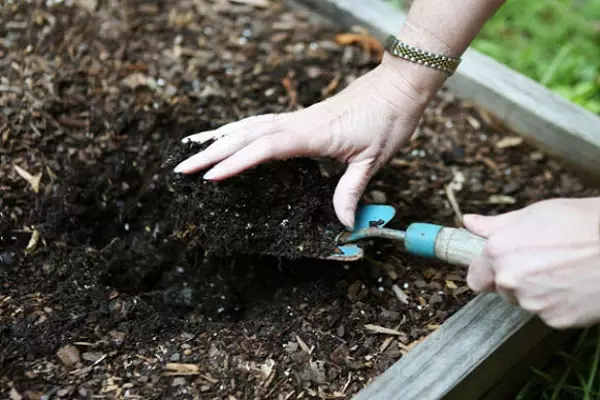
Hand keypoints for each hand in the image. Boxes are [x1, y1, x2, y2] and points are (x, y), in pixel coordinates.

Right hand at [173, 55, 443, 226]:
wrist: (397, 86)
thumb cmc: (388, 120)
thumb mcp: (373, 159)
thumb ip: (352, 191)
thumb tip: (343, 225)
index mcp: (312, 135)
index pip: (265, 148)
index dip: (236, 162)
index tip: (210, 177)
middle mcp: (297, 123)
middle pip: (245, 135)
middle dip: (211, 152)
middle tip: (182, 168)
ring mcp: (296, 118)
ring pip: (248, 125)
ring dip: (218, 138)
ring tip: (192, 149)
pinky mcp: (299, 118)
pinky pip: (260, 122)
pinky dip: (237, 129)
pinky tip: (228, 136)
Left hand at [464, 197, 599, 328]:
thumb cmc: (581, 223)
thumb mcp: (534, 214)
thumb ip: (496, 225)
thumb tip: (469, 223)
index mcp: (499, 252)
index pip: (475, 278)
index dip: (487, 272)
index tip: (499, 267)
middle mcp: (510, 279)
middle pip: (502, 290)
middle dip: (515, 280)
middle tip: (542, 263)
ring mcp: (533, 302)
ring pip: (526, 302)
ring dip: (538, 292)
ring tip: (564, 271)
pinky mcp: (556, 319)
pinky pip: (550, 313)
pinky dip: (559, 304)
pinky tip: (575, 285)